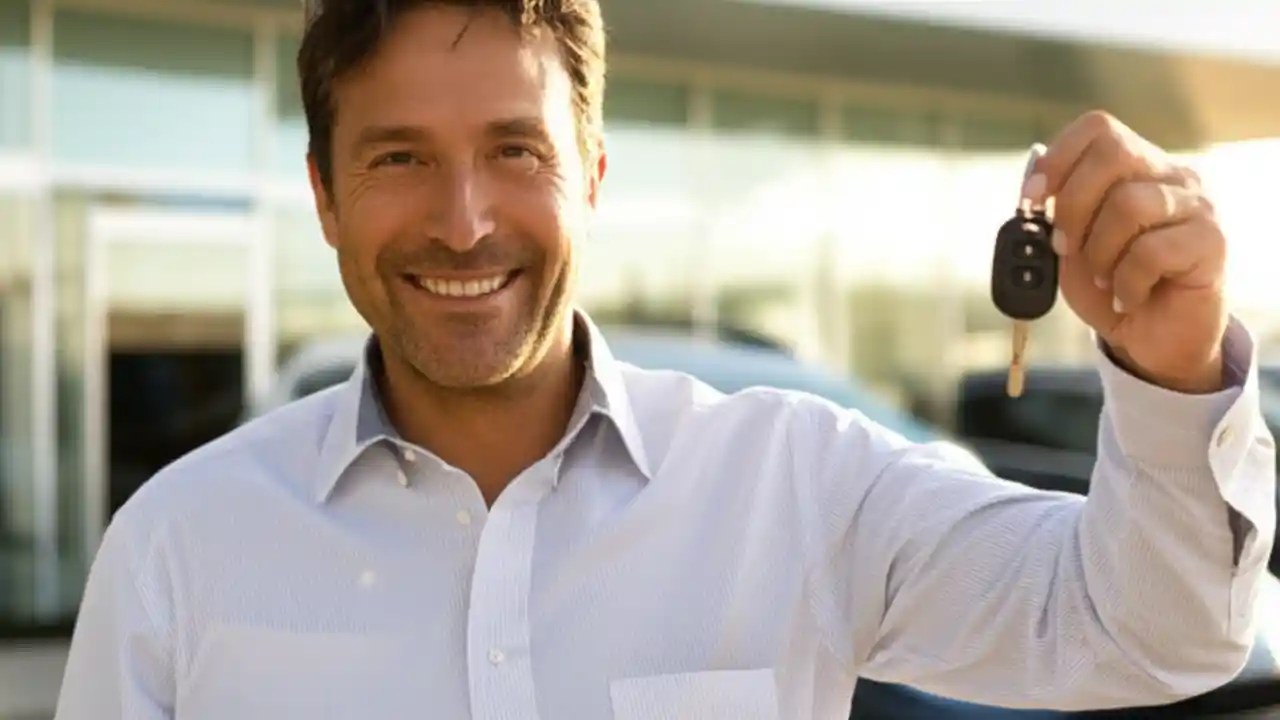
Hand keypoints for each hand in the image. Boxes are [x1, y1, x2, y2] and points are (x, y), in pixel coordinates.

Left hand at [1025, 111, 1227, 393]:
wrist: (1150, 340)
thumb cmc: (1109, 286)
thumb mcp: (1068, 247)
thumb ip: (1053, 214)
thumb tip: (1033, 186)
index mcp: (1135, 168)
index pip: (1099, 129)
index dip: (1057, 159)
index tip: (1032, 199)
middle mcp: (1170, 176)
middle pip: (1113, 154)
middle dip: (1074, 206)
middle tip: (1066, 248)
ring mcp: (1196, 206)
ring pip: (1130, 204)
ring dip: (1099, 251)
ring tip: (1103, 278)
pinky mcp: (1212, 243)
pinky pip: (1152, 250)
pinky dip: (1126, 281)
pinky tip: (1128, 296)